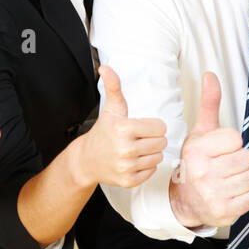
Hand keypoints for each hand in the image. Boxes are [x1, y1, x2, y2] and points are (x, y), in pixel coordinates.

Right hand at [76, 67, 167, 188]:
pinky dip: (146, 167)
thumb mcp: (111, 108)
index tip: (142, 127)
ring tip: (137, 149)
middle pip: (161, 143)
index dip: (154, 126)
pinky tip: (134, 161)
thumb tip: (105, 67)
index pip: (160, 127)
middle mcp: (126, 149)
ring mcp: (127, 166)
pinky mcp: (129, 181)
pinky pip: (152, 171)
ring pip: (158, 157)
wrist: (87, 160)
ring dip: (151, 153)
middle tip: (140, 139)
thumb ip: (113, 86)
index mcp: (124, 129)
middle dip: (153, 139)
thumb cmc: (104, 132)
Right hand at [168, 72, 248, 228]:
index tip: (220, 151)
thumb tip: (210, 75)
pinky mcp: (224, 212)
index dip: (232, 144)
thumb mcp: (200, 133)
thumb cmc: (196, 163)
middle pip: (247, 158)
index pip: (236, 139)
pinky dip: (246, 196)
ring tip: (228, 180)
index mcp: (197, 150)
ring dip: (244, 179)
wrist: (184, 201)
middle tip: (225, 167)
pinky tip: (231, 194)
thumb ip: (209, 104)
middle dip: (240, 162)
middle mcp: (203, 172)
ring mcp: (213, 193)